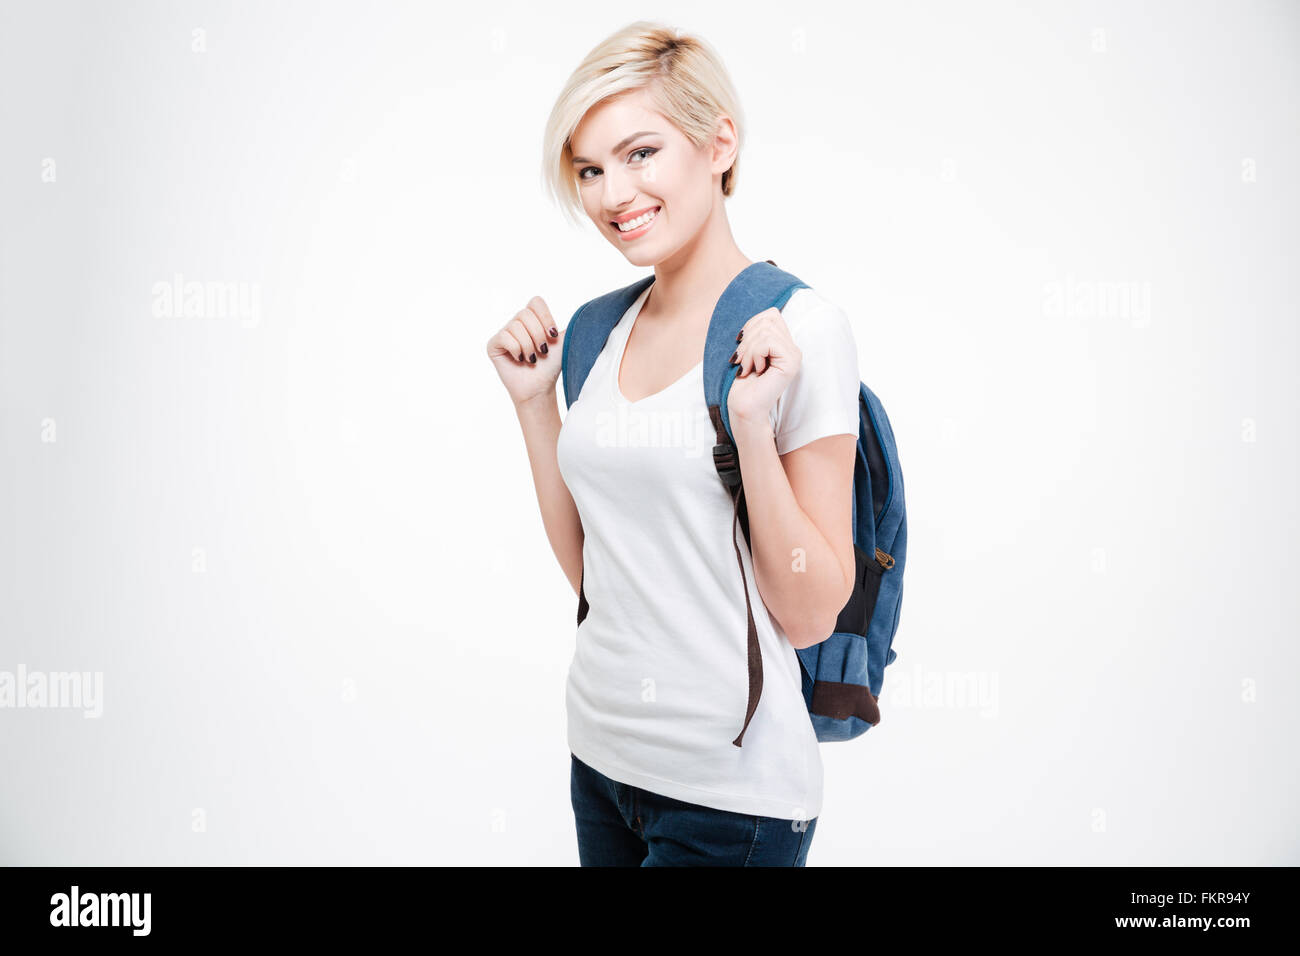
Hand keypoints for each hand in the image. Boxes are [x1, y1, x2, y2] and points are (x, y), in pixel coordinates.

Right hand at [486, 296, 564, 406]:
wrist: (540, 387)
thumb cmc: (551, 366)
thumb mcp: (563, 341)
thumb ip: (570, 324)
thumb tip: (589, 310)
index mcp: (533, 319)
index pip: (535, 302)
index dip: (545, 318)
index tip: (552, 336)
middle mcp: (516, 323)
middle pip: (525, 314)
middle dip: (538, 335)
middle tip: (542, 351)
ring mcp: (504, 333)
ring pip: (515, 326)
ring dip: (528, 346)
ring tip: (532, 358)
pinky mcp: (493, 345)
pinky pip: (504, 337)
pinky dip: (516, 349)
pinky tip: (519, 359)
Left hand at [726, 307, 800, 425]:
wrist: (744, 407)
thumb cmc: (743, 382)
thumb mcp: (748, 350)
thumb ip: (757, 332)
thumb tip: (764, 312)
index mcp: (784, 343)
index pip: (771, 314)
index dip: (751, 325)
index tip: (740, 344)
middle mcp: (793, 348)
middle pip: (768, 319)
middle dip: (748, 338)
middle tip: (742, 360)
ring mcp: (794, 355)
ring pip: (766, 330)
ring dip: (749, 349)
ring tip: (747, 367)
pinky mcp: (791, 363)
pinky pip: (768, 342)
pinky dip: (755, 354)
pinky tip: (756, 370)